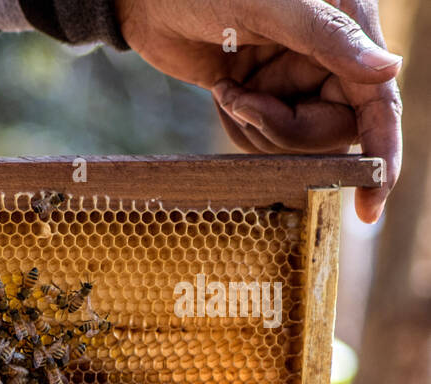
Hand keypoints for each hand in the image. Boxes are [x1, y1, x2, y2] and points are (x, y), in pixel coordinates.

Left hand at [115, 0, 401, 222]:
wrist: (152, 0)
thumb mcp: (271, 6)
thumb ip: (328, 37)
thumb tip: (388, 71)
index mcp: (350, 27)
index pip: (379, 104)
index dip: (382, 155)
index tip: (369, 206)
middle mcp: (332, 58)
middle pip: (331, 134)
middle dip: (282, 128)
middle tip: (242, 99)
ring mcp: (297, 80)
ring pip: (293, 142)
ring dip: (254, 127)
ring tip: (229, 87)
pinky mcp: (266, 96)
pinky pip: (263, 138)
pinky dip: (239, 124)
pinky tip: (223, 90)